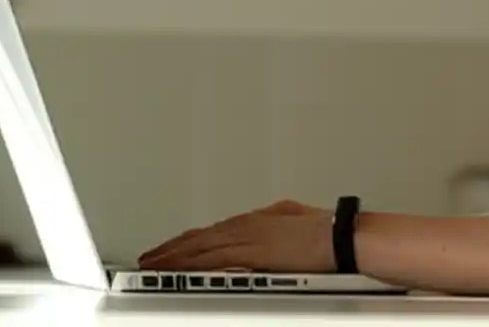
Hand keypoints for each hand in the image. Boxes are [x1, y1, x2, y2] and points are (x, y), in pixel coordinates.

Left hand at [138, 200, 335, 272]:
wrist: (340, 236)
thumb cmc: (325, 229)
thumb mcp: (291, 218)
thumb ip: (272, 221)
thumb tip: (264, 222)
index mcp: (254, 220)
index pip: (211, 231)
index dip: (187, 240)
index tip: (170, 246)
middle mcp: (245, 226)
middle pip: (198, 238)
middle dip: (171, 248)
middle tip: (148, 257)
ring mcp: (246, 238)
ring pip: (199, 247)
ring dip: (173, 256)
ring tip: (152, 264)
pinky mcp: (251, 254)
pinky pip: (212, 259)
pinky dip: (190, 264)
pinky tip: (176, 269)